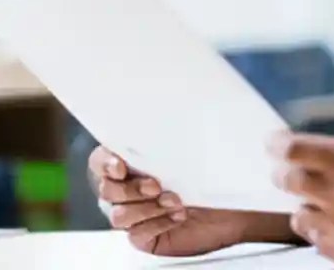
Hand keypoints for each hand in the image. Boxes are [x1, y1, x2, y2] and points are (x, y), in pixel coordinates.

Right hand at [88, 145, 286, 255]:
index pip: (100, 161)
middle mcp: (124, 189)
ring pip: (119, 216)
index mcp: (129, 162)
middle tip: (156, 185)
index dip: (105, 163)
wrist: (234, 200)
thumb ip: (179, 127)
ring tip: (175, 201)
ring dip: (146, 208)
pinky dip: (157, 224)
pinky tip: (178, 216)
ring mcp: (133, 213)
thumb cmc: (212, 167)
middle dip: (131, 189)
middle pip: (106, 190)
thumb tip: (181, 98)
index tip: (122, 165)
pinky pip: (137, 234)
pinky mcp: (144, 235)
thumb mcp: (197, 143)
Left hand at [269, 133, 333, 269]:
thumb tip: (315, 154)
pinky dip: (327, 236)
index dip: (276, 144)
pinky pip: (321, 246)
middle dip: (284, 174)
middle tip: (287, 173)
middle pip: (288, 181)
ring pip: (300, 217)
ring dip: (308, 208)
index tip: (273, 144)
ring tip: (330, 205)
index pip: (293, 149)